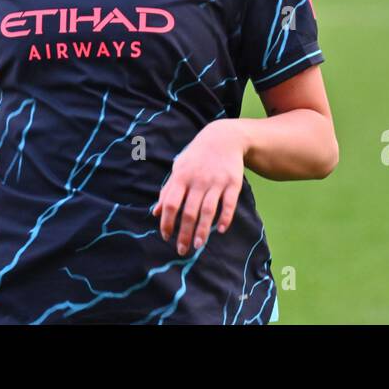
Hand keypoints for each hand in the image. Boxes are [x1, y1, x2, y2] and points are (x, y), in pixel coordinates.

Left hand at [151, 119, 246, 254]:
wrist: (223, 138)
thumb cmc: (196, 157)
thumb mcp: (178, 169)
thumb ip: (167, 191)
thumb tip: (155, 213)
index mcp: (181, 177)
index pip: (170, 204)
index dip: (167, 222)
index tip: (166, 237)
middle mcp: (198, 180)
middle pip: (189, 212)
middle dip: (184, 233)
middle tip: (182, 250)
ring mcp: (216, 181)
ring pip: (208, 210)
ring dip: (202, 230)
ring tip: (198, 246)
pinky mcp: (233, 183)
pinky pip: (228, 203)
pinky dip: (225, 218)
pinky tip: (220, 230)